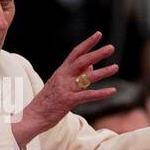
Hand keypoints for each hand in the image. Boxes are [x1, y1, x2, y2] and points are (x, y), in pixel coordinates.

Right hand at [14, 32, 118, 148]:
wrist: (33, 116)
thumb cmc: (47, 101)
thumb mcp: (60, 85)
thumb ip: (76, 75)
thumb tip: (92, 67)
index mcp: (61, 72)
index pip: (75, 53)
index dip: (88, 43)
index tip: (99, 34)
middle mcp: (63, 77)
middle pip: (82, 61)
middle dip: (97, 53)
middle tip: (111, 48)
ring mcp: (65, 89)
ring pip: (87, 78)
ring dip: (103, 72)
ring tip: (115, 67)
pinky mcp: (68, 101)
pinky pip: (87, 96)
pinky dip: (100, 93)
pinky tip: (112, 91)